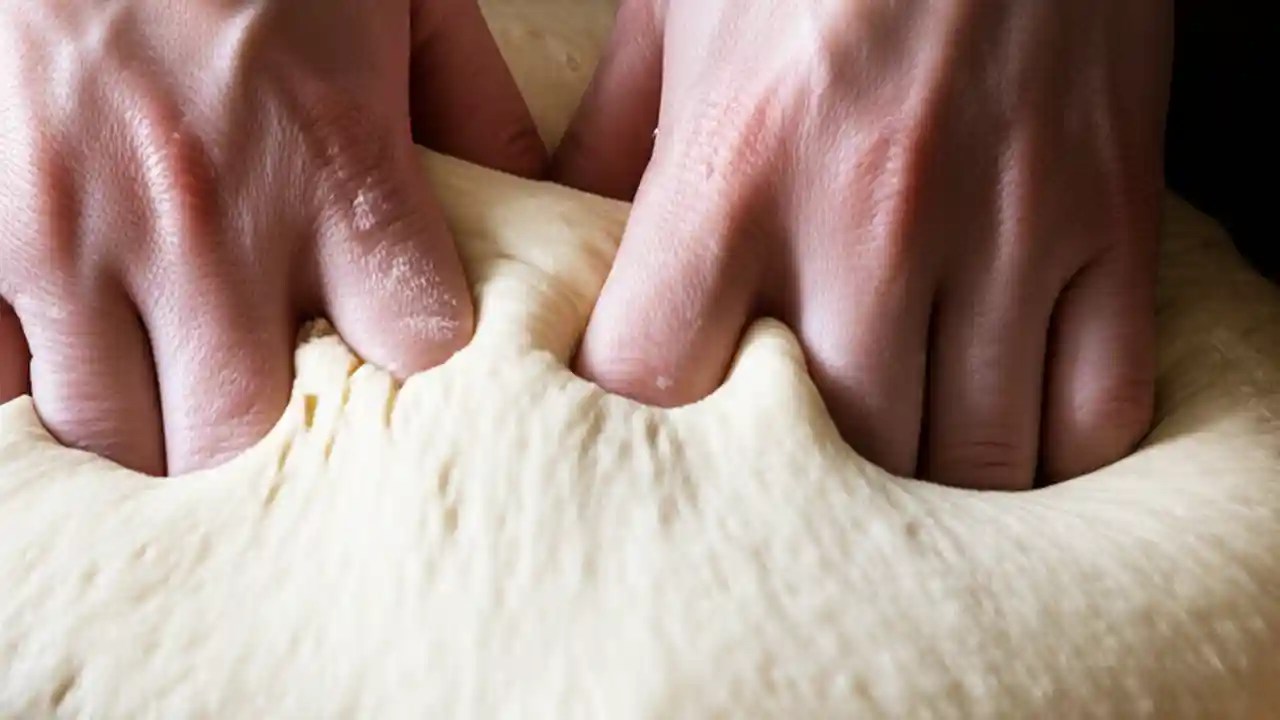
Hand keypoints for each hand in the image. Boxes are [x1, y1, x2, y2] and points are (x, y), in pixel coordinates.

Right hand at [0, 0, 544, 475]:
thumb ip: (476, 108)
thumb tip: (533, 203)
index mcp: (332, 161)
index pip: (419, 353)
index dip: (422, 366)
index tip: (407, 348)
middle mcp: (208, 221)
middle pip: (257, 435)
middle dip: (283, 440)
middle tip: (294, 403)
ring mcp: (79, 235)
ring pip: (130, 436)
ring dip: (169, 431)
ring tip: (195, 388)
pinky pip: (12, 386)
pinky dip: (58, 390)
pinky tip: (98, 352)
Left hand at [553, 0, 1172, 488]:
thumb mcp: (679, 9)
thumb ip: (612, 137)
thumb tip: (549, 224)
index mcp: (741, 161)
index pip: (659, 371)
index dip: (641, 417)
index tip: (648, 420)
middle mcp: (874, 212)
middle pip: (830, 449)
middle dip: (800, 482)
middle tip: (788, 469)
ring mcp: (1009, 224)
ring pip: (969, 457)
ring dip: (922, 490)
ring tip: (892, 468)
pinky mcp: (1111, 221)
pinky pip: (1093, 411)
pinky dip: (1046, 457)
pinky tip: (1000, 435)